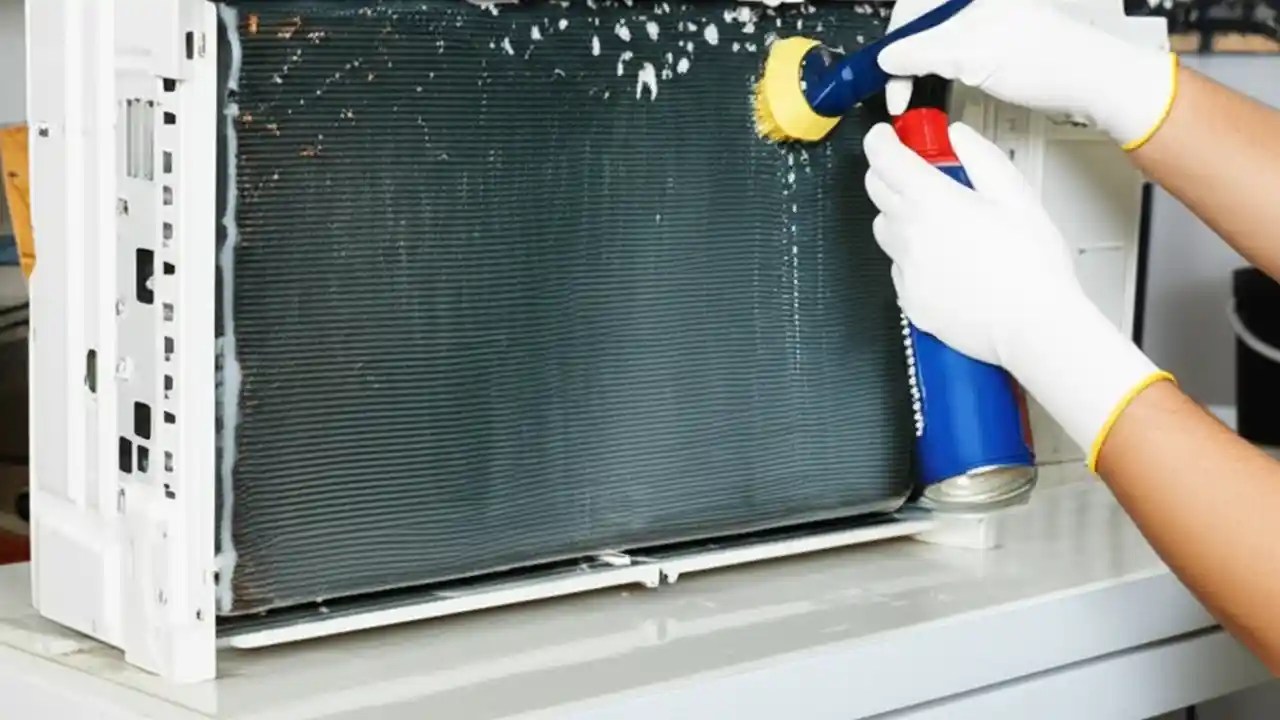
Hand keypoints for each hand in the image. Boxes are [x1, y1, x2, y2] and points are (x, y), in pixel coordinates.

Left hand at [864, 121, 1170, 466]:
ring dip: (900, 217)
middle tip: (915, 172)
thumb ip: (981, 158)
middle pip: (876, 191)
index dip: (880, 142)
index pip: (884, 160)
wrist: (1034, 327)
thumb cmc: (1033, 268)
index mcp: (933, 203)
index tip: (885, 138)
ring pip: (884, 230)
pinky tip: (946, 261)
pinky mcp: (910, 300)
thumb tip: (959, 137)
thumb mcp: (1016, 196)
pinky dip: (912, 257)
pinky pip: (899, 268)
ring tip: (939, 221)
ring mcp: (907, 271)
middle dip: (888, 174)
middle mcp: (910, 235)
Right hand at [880, 0, 1176, 149]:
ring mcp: (981, 19)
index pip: (911, 9)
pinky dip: (933, 71)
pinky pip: (946, 50)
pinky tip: (933, 85)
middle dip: (902, 59)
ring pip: (930, 40)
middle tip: (896, 91)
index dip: (891, 44)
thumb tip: (887, 58)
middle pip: (917, 24)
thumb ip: (923, 54)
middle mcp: (974, 1)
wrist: (1087, 83)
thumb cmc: (1050, 61)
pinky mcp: (987, 39)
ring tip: (910, 91)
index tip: (880, 74)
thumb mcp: (973, 56)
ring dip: (916, 68)